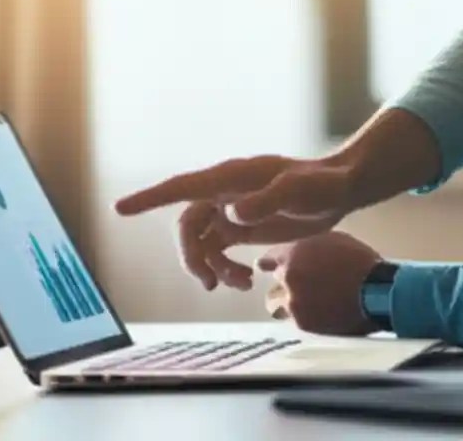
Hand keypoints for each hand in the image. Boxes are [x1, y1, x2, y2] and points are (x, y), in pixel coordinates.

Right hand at [114, 155, 360, 290]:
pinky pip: (219, 250)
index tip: (120, 209)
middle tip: (209, 283)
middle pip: (187, 226)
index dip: (151, 199)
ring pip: (202, 243)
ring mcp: (233, 210)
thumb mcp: (298, 191)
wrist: (342, 189)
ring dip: (211, 267)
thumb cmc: (321, 183)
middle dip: (191, 256)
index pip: (182, 187)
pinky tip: (246, 281)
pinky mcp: (244, 226)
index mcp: (231, 178)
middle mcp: (225, 193)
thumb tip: (231, 215)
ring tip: (240, 284)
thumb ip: (267, 202)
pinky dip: (225, 268)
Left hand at [257, 231, 382, 335]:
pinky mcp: (304, 323)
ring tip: (306, 306)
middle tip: (300, 288)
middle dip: (283, 287)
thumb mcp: (335, 240)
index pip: (268, 260)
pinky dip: (304, 317)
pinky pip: (295, 321)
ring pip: (278, 307)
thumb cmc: (362, 262)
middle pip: (273, 285)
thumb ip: (310, 247)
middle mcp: (287, 278)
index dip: (271, 264)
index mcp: (293, 255)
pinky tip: (319, 315)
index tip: (270, 267)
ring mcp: (294, 303)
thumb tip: (300, 253)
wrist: (378, 291)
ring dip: (288, 305)